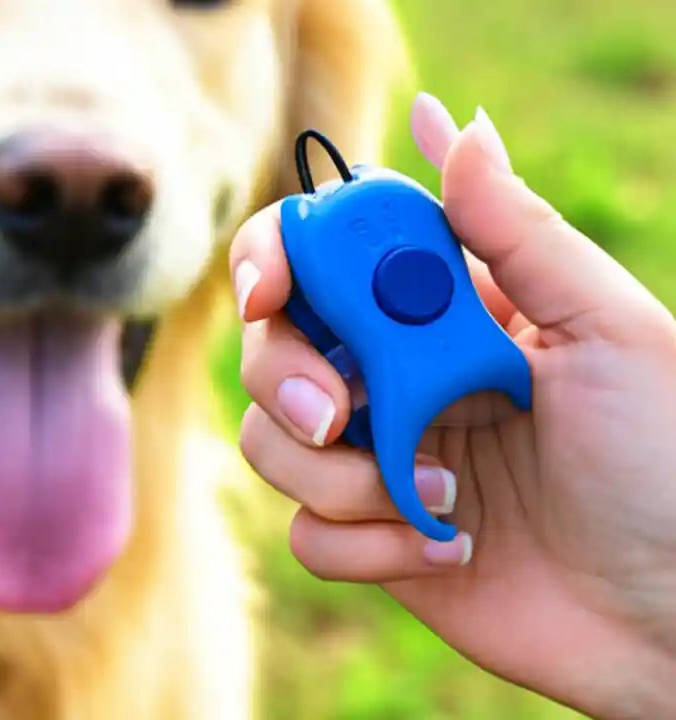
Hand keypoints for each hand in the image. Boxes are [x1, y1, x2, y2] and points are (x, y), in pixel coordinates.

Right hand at [232, 93, 675, 718]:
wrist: (674, 609)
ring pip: (270, 442)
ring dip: (341, 478)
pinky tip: (450, 550)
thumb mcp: (608, 330)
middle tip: (340, 416)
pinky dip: (368, 546)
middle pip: (272, 346)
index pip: (326, 257)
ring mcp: (376, 458)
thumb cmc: (667, 460)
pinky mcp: (370, 539)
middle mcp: (394, 377)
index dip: (276, 260)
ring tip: (447, 497)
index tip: (269, 292)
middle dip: (289, 379)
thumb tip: (454, 125)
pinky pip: (307, 533)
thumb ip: (518, 233)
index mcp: (443, 312)